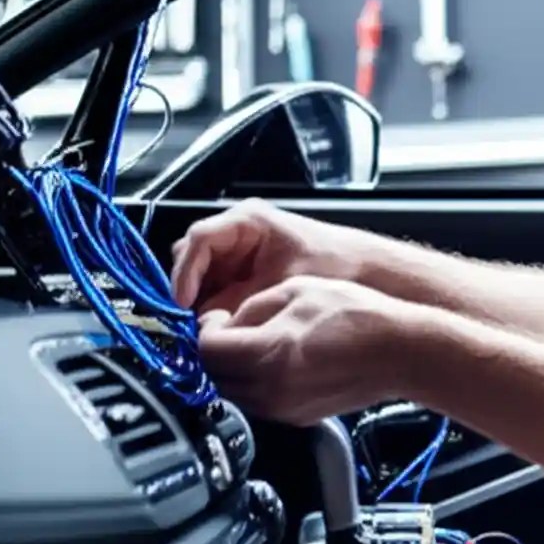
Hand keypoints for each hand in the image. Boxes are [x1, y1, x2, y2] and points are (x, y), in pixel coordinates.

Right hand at [171, 198, 372, 313]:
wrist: (360, 267)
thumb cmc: (330, 263)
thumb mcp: (283, 282)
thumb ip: (241, 300)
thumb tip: (205, 323)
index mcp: (247, 219)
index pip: (199, 238)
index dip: (186, 271)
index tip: (183, 302)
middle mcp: (236, 229)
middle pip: (191, 254)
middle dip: (188, 286)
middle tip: (190, 318)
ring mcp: (237, 248)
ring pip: (198, 271)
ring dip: (198, 297)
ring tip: (205, 323)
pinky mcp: (241, 268)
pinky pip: (214, 284)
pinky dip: (212, 302)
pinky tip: (219, 321)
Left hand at [197, 275, 421, 425]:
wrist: (401, 353)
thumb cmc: (360, 317)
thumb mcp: (299, 291)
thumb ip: (253, 308)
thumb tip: (225, 322)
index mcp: (267, 353)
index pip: (206, 350)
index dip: (204, 330)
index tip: (216, 317)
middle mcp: (270, 389)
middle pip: (213, 376)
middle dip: (213, 352)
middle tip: (229, 329)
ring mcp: (283, 408)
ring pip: (233, 392)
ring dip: (232, 370)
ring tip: (256, 344)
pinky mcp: (297, 417)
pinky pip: (258, 402)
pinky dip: (255, 383)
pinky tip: (277, 361)